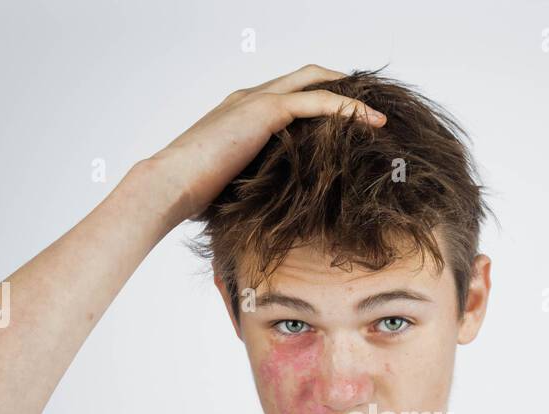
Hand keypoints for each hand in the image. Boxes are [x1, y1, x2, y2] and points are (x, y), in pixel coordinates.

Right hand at [142, 64, 385, 226]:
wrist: (169, 185)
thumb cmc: (193, 194)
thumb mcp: (234, 182)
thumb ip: (256, 177)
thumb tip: (275, 203)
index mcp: (241, 109)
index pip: (288, 91)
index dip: (318, 96)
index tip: (346, 115)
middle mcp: (250, 95)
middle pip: (306, 75)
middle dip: (340, 83)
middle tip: (369, 102)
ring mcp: (256, 98)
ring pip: (315, 81)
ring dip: (349, 93)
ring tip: (379, 113)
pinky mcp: (264, 110)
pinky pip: (317, 100)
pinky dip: (346, 107)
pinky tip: (370, 120)